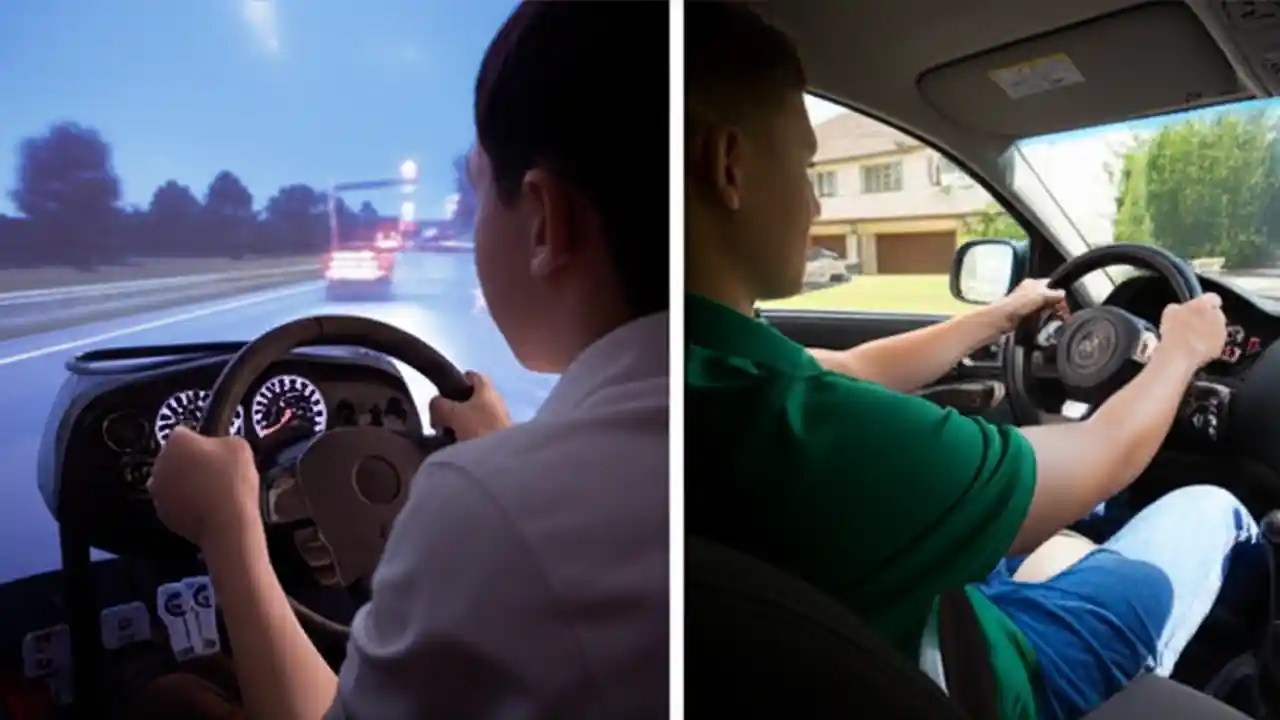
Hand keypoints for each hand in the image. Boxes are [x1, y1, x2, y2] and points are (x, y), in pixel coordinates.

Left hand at [148, 426, 259, 547]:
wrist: (225, 523)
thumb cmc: (233, 480)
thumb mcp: (239, 446)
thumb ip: (221, 441)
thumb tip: (215, 447)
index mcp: (177, 441)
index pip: (184, 433)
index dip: (200, 442)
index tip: (215, 452)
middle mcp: (160, 462)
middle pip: (174, 456)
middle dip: (189, 461)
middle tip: (213, 471)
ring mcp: (157, 489)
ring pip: (171, 479)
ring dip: (184, 482)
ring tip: (208, 492)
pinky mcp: (160, 512)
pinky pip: (172, 501)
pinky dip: (183, 502)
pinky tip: (203, 507)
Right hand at [428, 371, 511, 440]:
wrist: (504, 459)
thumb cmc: (479, 429)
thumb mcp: (452, 413)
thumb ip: (439, 405)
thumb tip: (436, 405)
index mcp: (487, 389)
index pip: (470, 376)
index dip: (455, 381)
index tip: (443, 395)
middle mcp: (496, 400)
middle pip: (469, 399)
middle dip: (453, 409)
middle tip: (441, 422)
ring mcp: (500, 420)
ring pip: (473, 417)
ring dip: (459, 426)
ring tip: (448, 437)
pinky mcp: (501, 438)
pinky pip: (479, 433)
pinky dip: (469, 438)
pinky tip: (460, 448)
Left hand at [987, 279, 1068, 333]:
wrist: (1003, 318)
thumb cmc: (1021, 303)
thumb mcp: (1042, 295)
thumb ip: (1055, 294)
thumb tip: (1064, 294)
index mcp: (1033, 282)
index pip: (1051, 284)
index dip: (1059, 292)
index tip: (1066, 302)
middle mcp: (1029, 291)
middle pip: (1047, 296)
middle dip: (1056, 304)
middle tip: (1063, 313)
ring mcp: (1025, 303)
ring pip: (1043, 307)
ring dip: (1050, 313)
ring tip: (1057, 318)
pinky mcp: (1023, 314)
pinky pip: (1037, 316)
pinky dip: (1042, 318)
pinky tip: (1046, 322)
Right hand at [1157, 293, 1226, 369]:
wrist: (1178, 354)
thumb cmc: (1173, 330)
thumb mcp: (1169, 311)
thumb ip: (1180, 307)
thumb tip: (1181, 309)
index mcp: (1206, 304)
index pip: (1213, 297)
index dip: (1205, 302)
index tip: (1196, 308)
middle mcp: (1218, 316)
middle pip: (1216, 313)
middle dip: (1207, 317)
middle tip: (1193, 323)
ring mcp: (1221, 332)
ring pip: (1217, 328)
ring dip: (1208, 331)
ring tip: (1193, 338)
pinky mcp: (1220, 347)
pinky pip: (1215, 343)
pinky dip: (1208, 344)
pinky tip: (1196, 348)